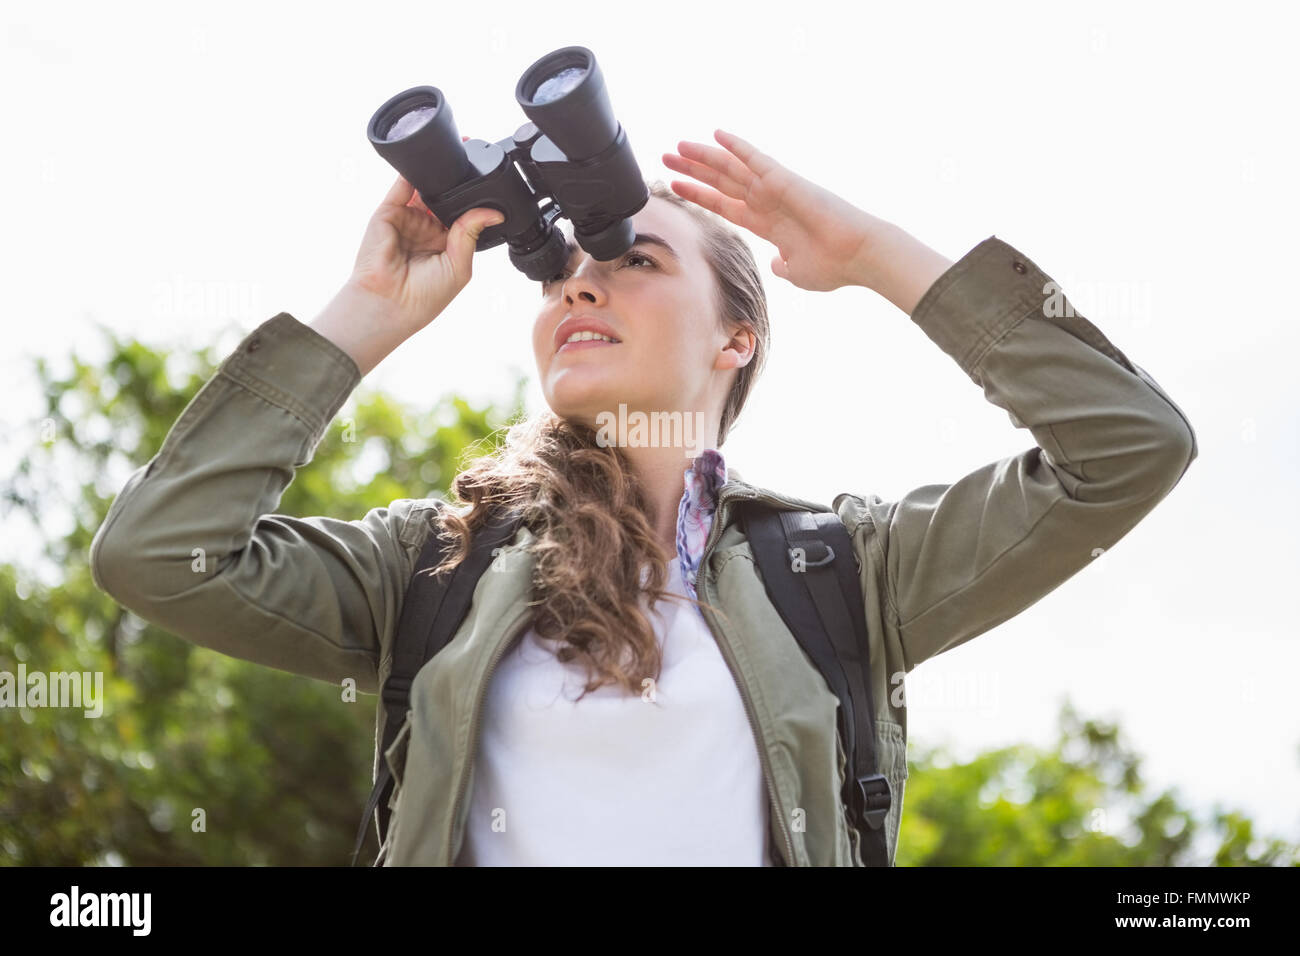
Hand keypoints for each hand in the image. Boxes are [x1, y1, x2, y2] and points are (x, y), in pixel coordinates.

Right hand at [350, 138, 502, 334]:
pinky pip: (402, 185)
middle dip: (458, 182)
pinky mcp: (389, 211)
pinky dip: (414, 171)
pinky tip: (428, 159)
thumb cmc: (423, 297)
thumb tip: (493, 213)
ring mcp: (408, 218)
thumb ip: (471, 234)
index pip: (464, 215)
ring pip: (426, 188)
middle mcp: (427, 230)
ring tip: (456, 157)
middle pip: (446, 198)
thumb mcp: (459, 266)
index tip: (491, 183)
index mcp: (447, 245)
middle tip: (475, 163)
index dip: (475, 201)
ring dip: (438, 173)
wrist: (389, 303)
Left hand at [662, 130, 885, 292]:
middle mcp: (767, 202)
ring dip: (703, 157)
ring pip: (730, 168)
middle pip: (721, 181)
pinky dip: (737, 146)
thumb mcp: (797, 272)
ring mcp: (775, 189)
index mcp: (767, 224)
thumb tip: (777, 264)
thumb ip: (783, 267)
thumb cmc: (833, 266)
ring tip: (676, 147)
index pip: (724, 205)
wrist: (857, 256)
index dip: (699, 195)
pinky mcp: (785, 180)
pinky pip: (756, 159)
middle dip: (692, 171)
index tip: (676, 187)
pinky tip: (717, 134)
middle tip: (665, 158)